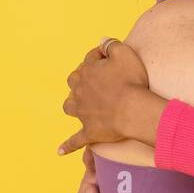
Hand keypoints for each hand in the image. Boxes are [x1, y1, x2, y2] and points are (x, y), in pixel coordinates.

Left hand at [57, 38, 151, 154]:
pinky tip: (60, 151)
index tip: (107, 56)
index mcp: (88, 71)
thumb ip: (111, 44)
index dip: (99, 55)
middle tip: (95, 77)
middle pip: (74, 81)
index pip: (90, 58)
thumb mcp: (125, 53)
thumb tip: (102, 41)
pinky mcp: (89, 131)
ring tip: (78, 104)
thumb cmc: (131, 81)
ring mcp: (83, 112)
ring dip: (72, 103)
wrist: (133, 110)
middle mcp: (80, 91)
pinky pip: (75, 140)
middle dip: (81, 77)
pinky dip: (67, 145)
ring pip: (69, 106)